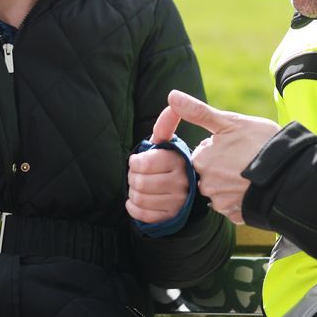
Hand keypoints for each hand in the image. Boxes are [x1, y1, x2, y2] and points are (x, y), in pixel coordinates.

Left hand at [126, 105, 190, 222]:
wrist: (184, 193)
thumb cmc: (169, 162)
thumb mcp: (168, 143)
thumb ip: (167, 124)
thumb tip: (173, 99)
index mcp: (180, 161)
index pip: (145, 163)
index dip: (135, 163)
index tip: (138, 161)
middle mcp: (182, 182)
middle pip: (139, 182)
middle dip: (133, 178)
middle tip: (138, 175)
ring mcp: (178, 202)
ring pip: (139, 198)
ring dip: (133, 192)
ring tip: (141, 186)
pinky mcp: (171, 217)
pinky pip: (141, 214)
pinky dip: (133, 207)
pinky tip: (139, 200)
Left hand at [168, 90, 279, 224]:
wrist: (290, 174)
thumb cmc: (260, 144)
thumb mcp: (229, 122)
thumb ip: (198, 111)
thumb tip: (172, 95)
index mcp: (201, 160)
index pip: (203, 153)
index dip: (220, 147)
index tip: (237, 145)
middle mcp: (206, 185)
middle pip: (210, 172)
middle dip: (224, 166)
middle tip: (247, 158)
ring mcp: (222, 203)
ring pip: (221, 190)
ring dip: (233, 183)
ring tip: (253, 173)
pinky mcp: (236, 215)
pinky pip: (234, 206)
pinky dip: (242, 198)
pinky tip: (255, 189)